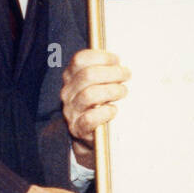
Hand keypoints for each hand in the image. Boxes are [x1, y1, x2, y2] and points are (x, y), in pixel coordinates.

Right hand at [60, 49, 129, 168]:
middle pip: (88, 75)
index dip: (101, 57)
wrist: (92, 136)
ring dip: (112, 91)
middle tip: (126, 75)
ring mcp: (70, 110)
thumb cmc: (98, 103)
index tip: (117, 60)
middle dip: (112, 73)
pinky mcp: (77, 128)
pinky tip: (113, 110)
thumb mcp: (97, 84)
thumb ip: (103, 71)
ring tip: (123, 91)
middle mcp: (67, 92)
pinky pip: (90, 118)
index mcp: (71, 76)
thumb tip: (122, 61)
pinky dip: (105, 112)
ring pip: (89, 95)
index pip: (80, 59)